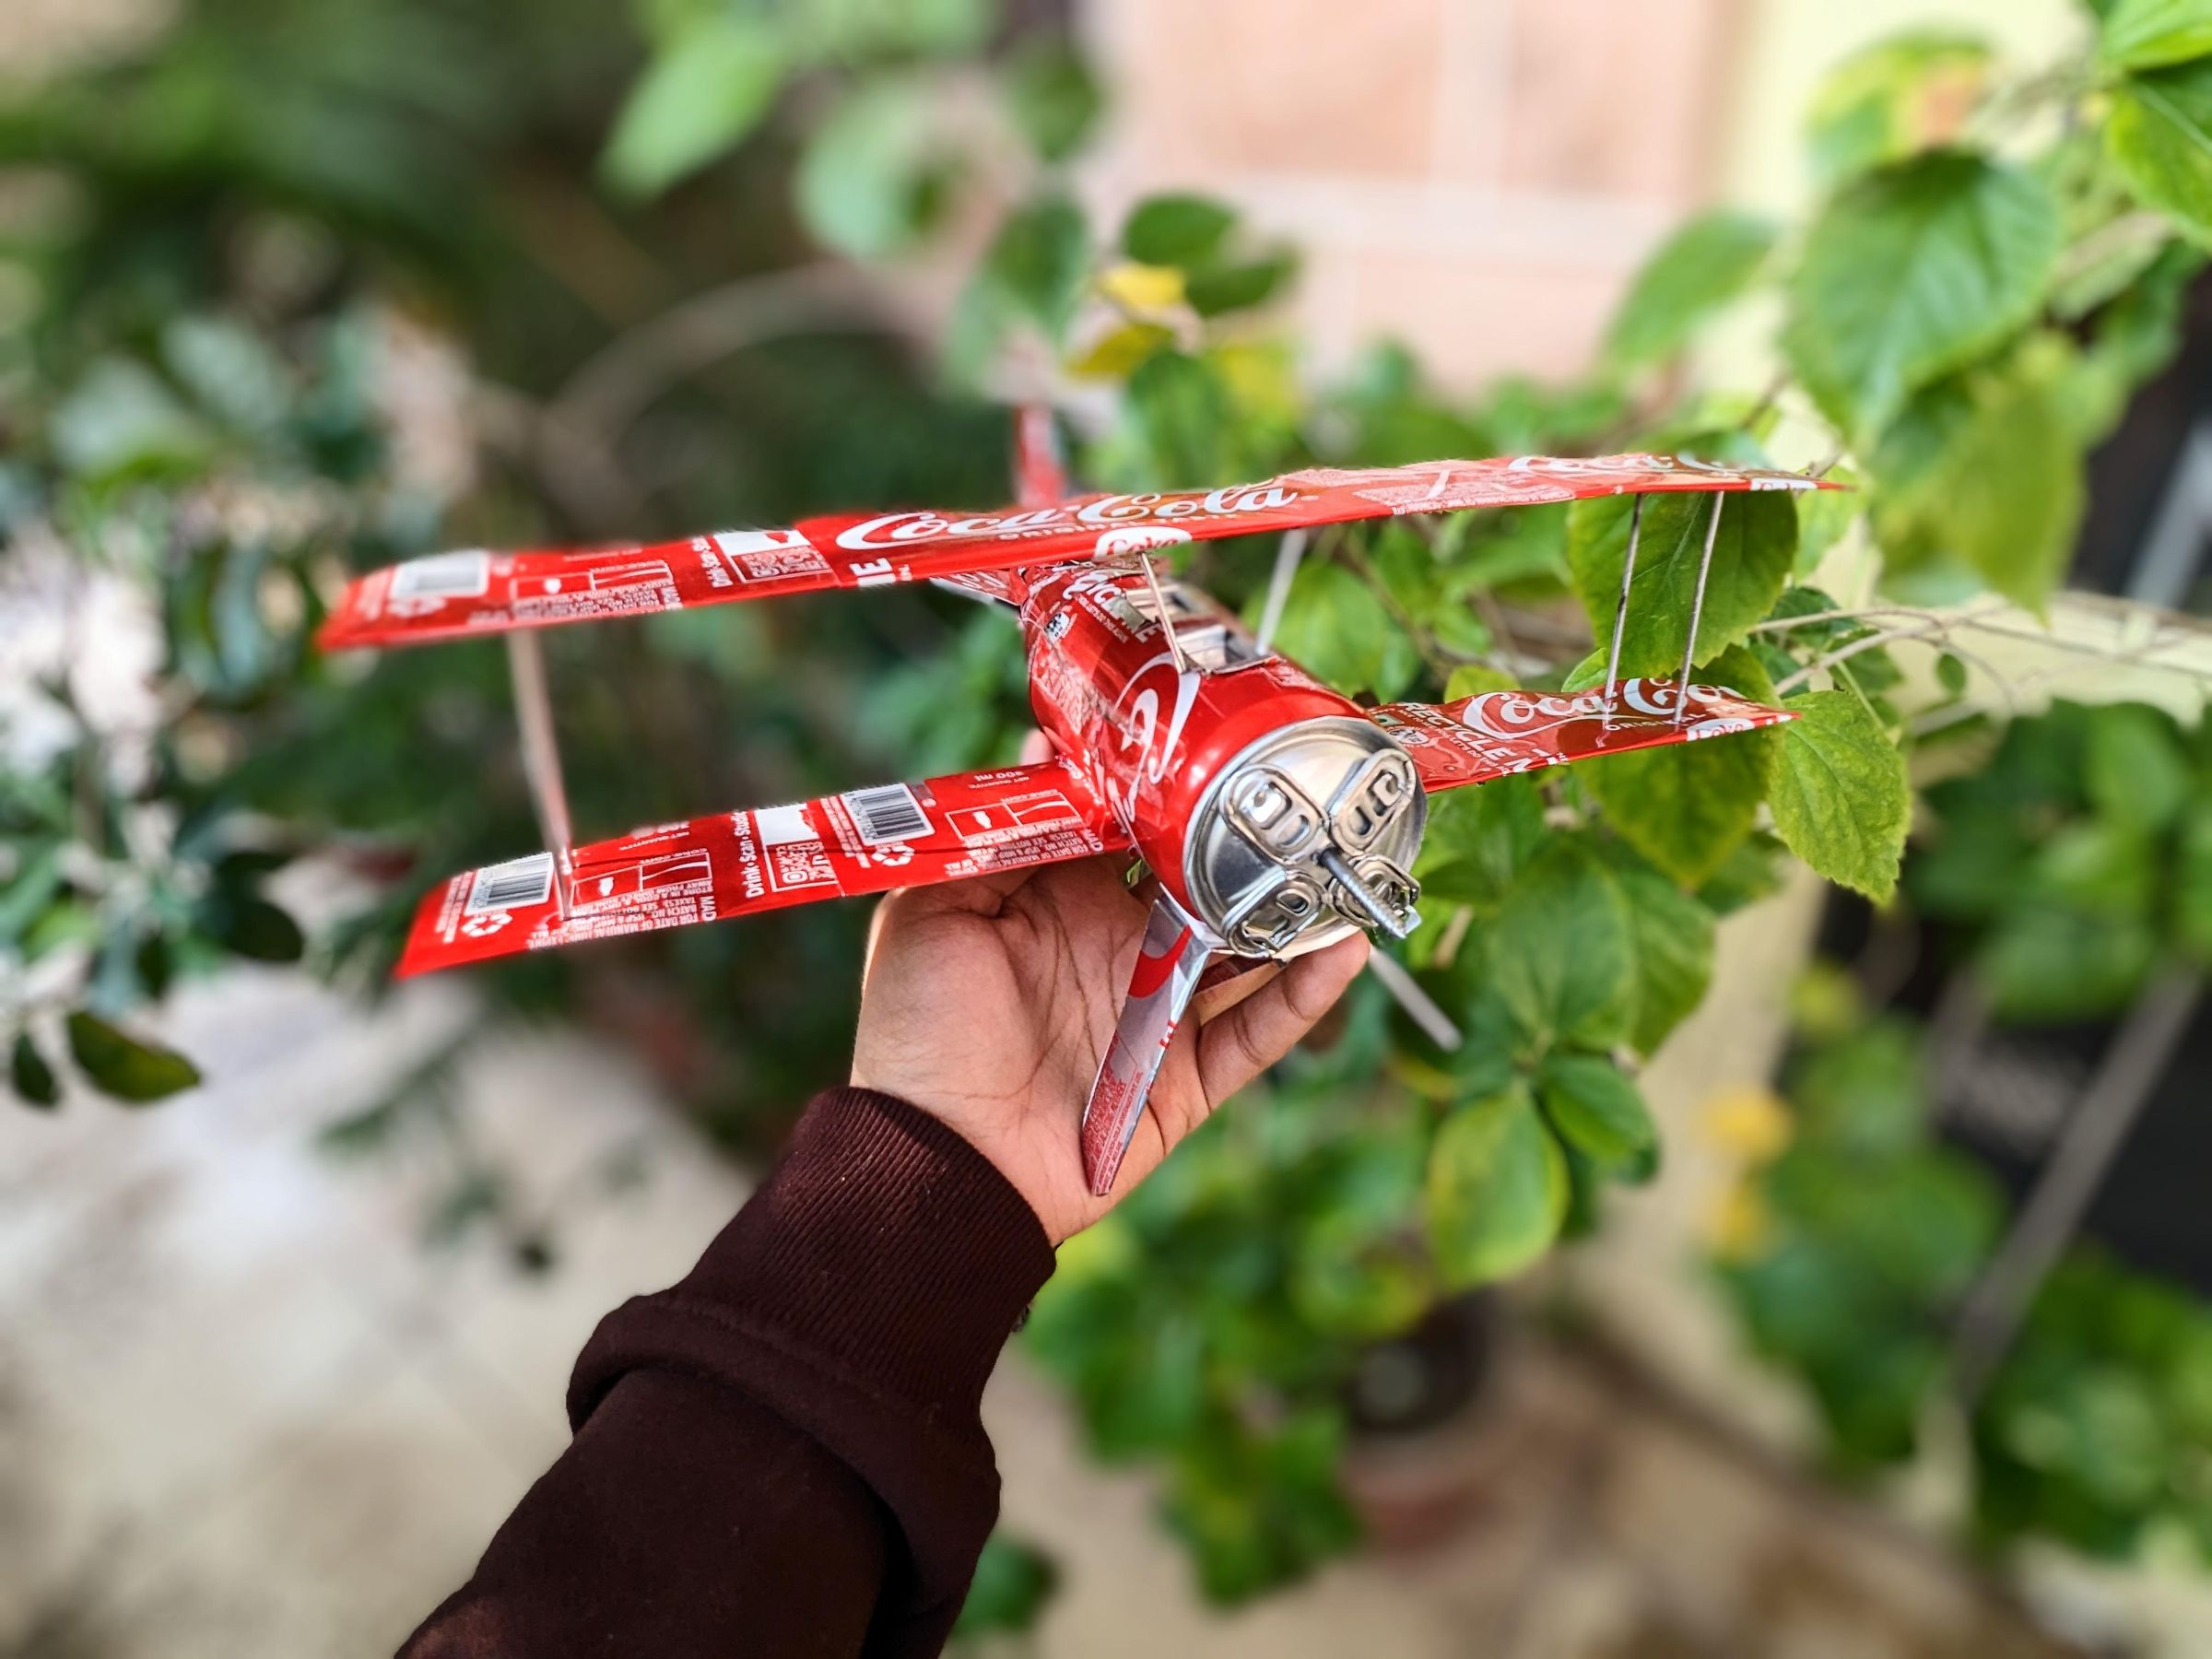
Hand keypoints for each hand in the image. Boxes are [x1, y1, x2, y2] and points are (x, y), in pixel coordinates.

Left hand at [851, 752, 1367, 1243]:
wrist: (935, 1157)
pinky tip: (1344, 947)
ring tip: (1343, 857)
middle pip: (1204, 881)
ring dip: (1297, 909)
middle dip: (1252, 838)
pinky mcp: (1188, 1079)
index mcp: (1063, 901)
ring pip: (1250, 952)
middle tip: (1301, 785)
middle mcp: (1119, 948)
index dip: (1170, 787)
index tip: (1213, 733)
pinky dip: (1305, 995)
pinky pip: (1259, 1034)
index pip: (1133, 829)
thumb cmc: (917, 1034)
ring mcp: (1159, 1014)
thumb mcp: (929, 911)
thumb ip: (991, 835)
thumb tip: (1043, 748)